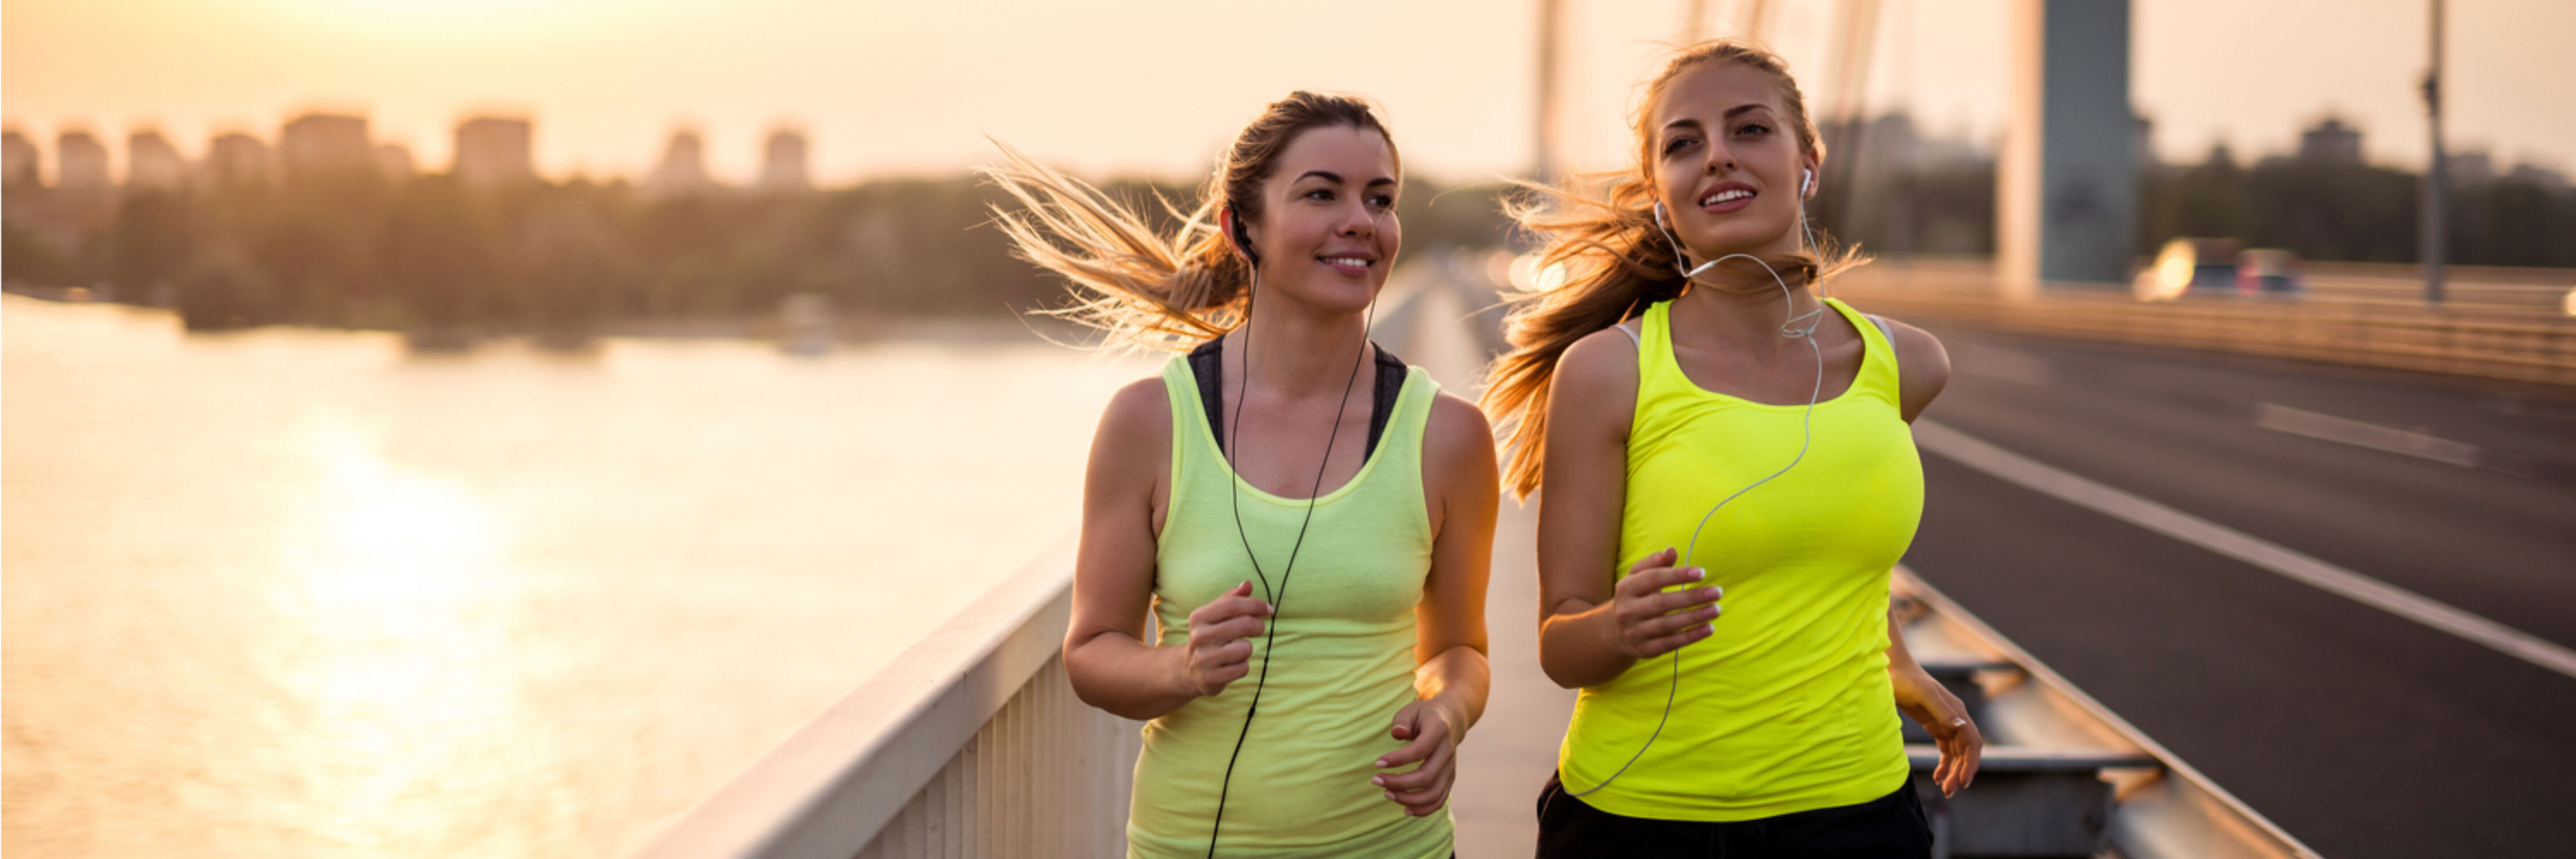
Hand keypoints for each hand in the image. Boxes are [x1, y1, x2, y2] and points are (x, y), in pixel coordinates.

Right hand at [1176, 581, 1270, 697]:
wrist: (1188, 669)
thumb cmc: (1209, 635)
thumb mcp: (1214, 615)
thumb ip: (1231, 598)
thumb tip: (1248, 584)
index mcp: (1199, 617)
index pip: (1233, 605)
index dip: (1256, 605)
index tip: (1268, 609)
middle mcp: (1199, 637)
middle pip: (1243, 624)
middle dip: (1258, 625)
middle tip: (1258, 628)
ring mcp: (1204, 659)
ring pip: (1246, 648)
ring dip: (1248, 648)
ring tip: (1238, 649)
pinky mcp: (1211, 678)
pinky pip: (1243, 669)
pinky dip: (1242, 666)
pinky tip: (1232, 664)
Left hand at [1372, 700, 1459, 816]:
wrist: (1451, 720)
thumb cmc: (1424, 715)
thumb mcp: (1411, 710)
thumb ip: (1402, 721)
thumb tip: (1397, 734)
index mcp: (1438, 731)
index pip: (1419, 751)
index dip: (1397, 760)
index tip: (1377, 763)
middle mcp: (1448, 751)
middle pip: (1426, 777)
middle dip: (1398, 783)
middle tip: (1376, 780)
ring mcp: (1450, 767)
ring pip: (1433, 793)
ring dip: (1408, 799)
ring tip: (1386, 793)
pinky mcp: (1449, 778)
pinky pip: (1439, 800)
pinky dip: (1423, 809)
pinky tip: (1405, 809)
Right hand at [1610, 548, 1721, 659]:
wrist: (1615, 631)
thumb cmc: (1635, 597)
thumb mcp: (1638, 577)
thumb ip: (1655, 563)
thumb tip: (1671, 551)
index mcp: (1626, 588)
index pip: (1653, 579)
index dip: (1678, 575)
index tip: (1702, 573)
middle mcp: (1627, 611)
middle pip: (1662, 603)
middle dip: (1692, 597)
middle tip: (1717, 592)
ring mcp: (1635, 632)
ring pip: (1668, 625)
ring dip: (1695, 617)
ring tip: (1716, 609)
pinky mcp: (1645, 649)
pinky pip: (1671, 643)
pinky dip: (1692, 636)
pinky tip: (1709, 628)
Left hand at [1892, 668, 1981, 796]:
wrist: (1892, 670)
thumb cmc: (1906, 680)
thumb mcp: (1923, 694)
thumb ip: (1942, 710)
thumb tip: (1961, 727)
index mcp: (1958, 712)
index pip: (1973, 743)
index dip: (1971, 763)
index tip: (1963, 782)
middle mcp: (1956, 719)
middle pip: (1967, 752)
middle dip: (1961, 772)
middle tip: (1950, 792)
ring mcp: (1947, 723)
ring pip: (1957, 753)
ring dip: (1954, 771)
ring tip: (1945, 789)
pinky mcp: (1935, 726)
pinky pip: (1946, 750)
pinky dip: (1945, 764)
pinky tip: (1938, 777)